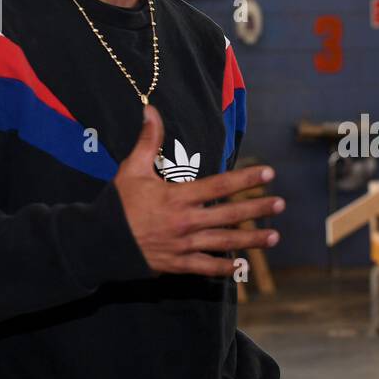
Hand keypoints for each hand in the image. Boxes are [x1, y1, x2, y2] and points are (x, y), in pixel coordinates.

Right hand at [114, 105, 284, 275]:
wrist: (98, 241)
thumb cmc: (117, 204)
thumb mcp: (131, 169)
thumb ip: (148, 142)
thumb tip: (151, 110)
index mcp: (178, 197)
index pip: (220, 186)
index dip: (246, 179)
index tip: (268, 173)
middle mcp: (186, 221)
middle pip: (229, 215)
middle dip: (257, 209)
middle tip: (280, 204)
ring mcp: (184, 245)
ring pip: (224, 242)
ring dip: (251, 240)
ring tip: (274, 236)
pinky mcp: (178, 264)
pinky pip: (206, 268)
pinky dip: (224, 268)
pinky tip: (242, 267)